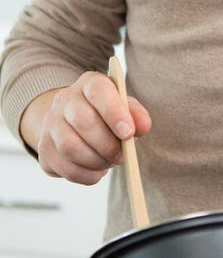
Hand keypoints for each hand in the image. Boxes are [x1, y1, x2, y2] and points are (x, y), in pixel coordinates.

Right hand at [20, 71, 151, 185]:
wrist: (73, 121)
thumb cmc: (105, 113)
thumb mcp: (123, 107)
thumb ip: (136, 114)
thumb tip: (143, 126)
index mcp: (88, 83)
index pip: (98, 91)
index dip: (114, 113)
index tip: (128, 133)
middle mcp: (65, 100)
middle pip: (83, 122)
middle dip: (108, 144)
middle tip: (122, 155)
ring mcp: (50, 124)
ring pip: (71, 147)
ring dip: (97, 161)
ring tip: (110, 161)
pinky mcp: (44, 149)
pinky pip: (65, 168)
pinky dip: (87, 174)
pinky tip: (98, 170)